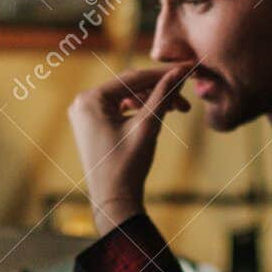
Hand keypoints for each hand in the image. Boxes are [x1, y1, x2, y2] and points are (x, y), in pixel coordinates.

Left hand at [68, 64, 192, 235]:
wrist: (114, 201)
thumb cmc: (127, 165)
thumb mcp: (148, 126)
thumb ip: (164, 95)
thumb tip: (181, 71)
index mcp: (90, 100)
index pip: (133, 78)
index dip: (163, 74)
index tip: (188, 69)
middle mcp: (83, 103)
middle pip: (129, 86)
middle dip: (159, 91)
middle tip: (185, 102)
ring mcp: (86, 115)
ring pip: (127, 97)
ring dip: (152, 101)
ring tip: (177, 110)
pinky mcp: (93, 126)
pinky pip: (120, 109)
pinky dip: (140, 110)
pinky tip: (159, 115)